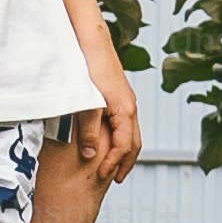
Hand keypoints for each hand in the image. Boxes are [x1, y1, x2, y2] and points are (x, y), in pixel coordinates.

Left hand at [68, 44, 142, 182]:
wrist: (92, 43)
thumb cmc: (90, 71)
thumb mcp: (87, 105)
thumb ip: (89, 131)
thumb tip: (92, 155)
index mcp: (126, 112)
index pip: (124, 146)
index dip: (114, 164)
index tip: (102, 177)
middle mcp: (130, 108)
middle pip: (134, 143)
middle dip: (126, 163)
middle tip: (115, 179)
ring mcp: (126, 101)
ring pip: (132, 133)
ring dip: (124, 151)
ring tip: (114, 165)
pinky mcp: (119, 96)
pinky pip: (125, 124)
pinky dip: (120, 138)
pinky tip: (108, 139)